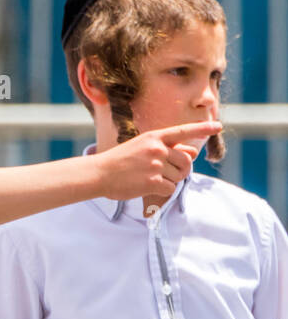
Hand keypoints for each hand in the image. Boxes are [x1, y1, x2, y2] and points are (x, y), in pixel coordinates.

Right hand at [93, 121, 220, 200]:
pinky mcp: (152, 181)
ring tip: (152, 180)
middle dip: (182, 170)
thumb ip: (166, 148)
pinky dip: (163, 192)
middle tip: (168, 174)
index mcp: (155, 136)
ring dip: (170, 181)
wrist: (99, 173)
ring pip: (179, 176)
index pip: (184, 131)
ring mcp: (155, 164)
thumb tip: (192, 152)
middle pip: (186, 161)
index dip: (203, 128)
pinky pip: (170, 189)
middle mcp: (158, 148)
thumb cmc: (120, 161)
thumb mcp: (142, 147)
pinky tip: (148, 188)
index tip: (218, 126)